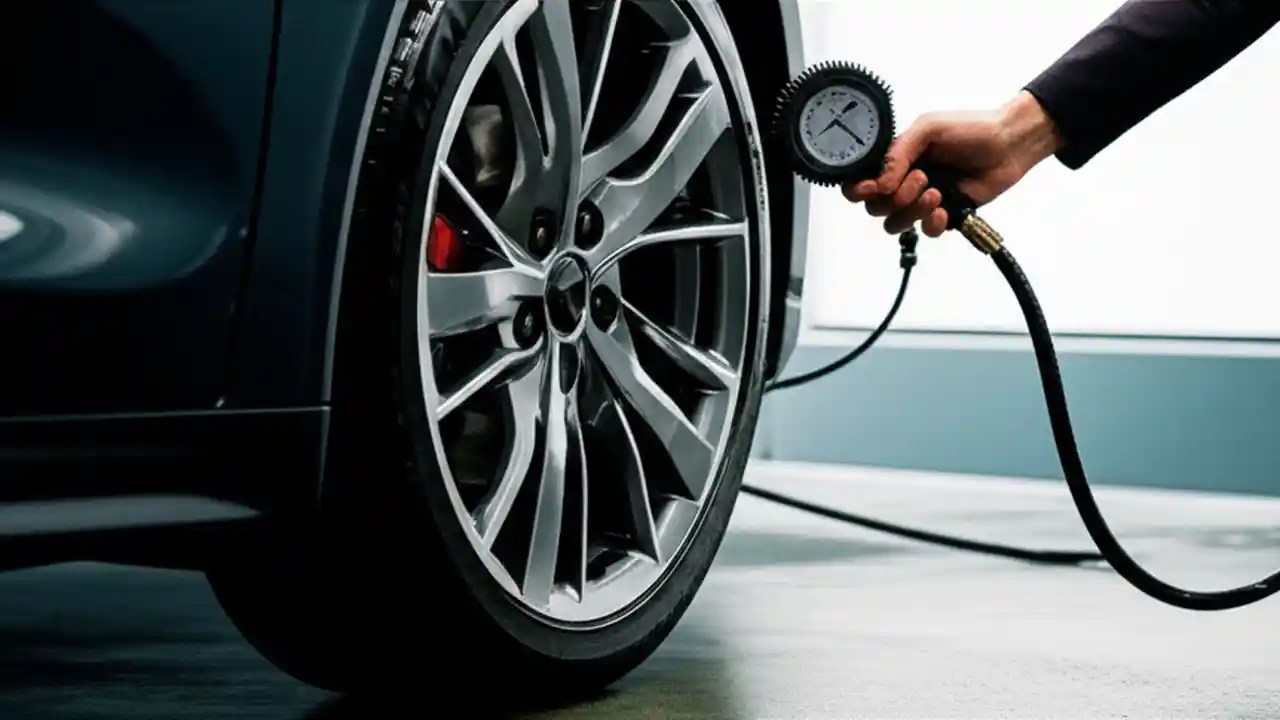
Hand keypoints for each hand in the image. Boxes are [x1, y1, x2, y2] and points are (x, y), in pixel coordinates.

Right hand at [842, 91, 1063, 236]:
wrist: (1010, 144)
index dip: (860, 190)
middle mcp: (903, 181)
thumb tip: (880, 183)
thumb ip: (899, 152)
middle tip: (922, 179)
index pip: (859, 182)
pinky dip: (932, 224)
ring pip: (896, 223)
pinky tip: (946, 210)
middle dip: (895, 198)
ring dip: (913, 212)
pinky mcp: (944, 214)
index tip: (877, 187)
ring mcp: (922, 200)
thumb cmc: (971, 129)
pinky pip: (925, 231)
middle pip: (875, 207)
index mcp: (895, 159)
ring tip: (937, 194)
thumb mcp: (928, 129)